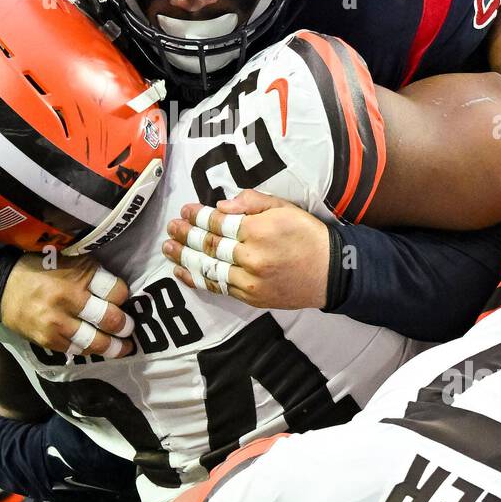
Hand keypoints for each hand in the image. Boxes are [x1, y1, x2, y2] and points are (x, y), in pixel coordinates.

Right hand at [0, 253, 134, 357]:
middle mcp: (68, 298)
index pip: (115, 290)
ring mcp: (57, 322)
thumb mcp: (68, 259)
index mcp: (78, 274)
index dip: (123, 296)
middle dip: (124, 326)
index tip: (122, 299)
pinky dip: (88, 350)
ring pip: (94, 341)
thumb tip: (118, 290)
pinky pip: (76, 350)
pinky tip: (97, 349)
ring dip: (113, 347)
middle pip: (109, 318)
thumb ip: (91, 272)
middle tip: (129, 328)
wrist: (2, 286)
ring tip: (123, 348)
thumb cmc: (40, 268)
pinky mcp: (47, 339)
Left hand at [162, 189, 328, 309]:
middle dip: (186, 235)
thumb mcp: (284, 208)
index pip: (219, 223)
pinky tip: (183, 271)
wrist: (332, 273)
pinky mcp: (251, 298)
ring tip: (168, 248)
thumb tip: (220, 206)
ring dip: (185, 258)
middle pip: (210, 245)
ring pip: (209, 268)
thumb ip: (251, 203)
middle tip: (171, 228)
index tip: (185, 210)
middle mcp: (251, 257)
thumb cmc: (308, 235)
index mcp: (259, 231)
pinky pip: (219, 287)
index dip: (198, 216)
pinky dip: (198, 280)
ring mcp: (250, 281)